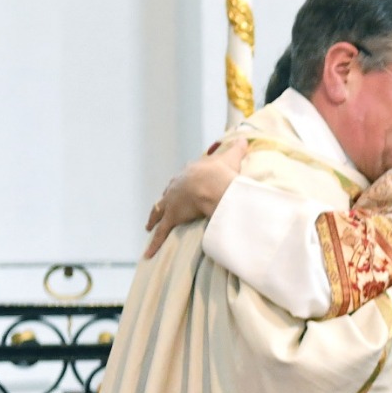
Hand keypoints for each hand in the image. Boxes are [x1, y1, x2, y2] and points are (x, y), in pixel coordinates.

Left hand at [145, 138, 248, 255]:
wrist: (211, 184)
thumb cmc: (220, 172)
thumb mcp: (230, 159)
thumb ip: (236, 149)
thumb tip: (243, 138)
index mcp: (189, 174)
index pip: (182, 180)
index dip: (182, 185)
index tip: (183, 187)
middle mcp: (176, 188)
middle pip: (167, 195)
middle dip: (164, 201)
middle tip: (162, 206)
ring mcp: (172, 204)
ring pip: (158, 212)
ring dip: (153, 219)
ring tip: (148, 226)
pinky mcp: (172, 219)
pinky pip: (161, 233)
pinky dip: (155, 244)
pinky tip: (148, 254)